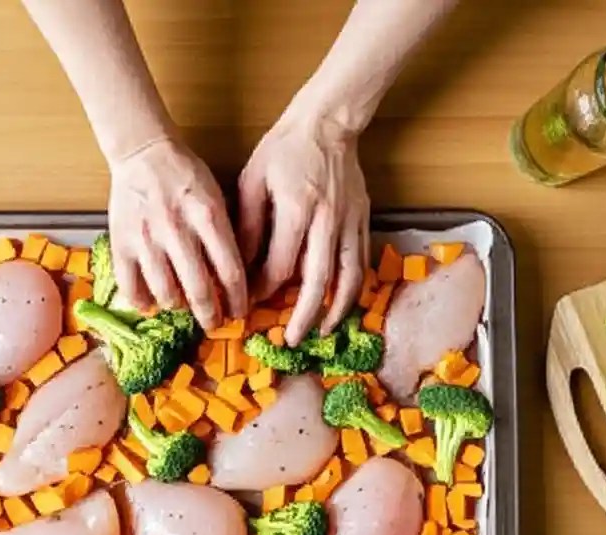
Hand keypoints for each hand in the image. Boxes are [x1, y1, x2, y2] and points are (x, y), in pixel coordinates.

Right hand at [108, 138, 246, 329]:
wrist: (143, 153)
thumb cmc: (185, 175)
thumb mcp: (217, 196)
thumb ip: (226, 235)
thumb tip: (237, 279)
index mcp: (208, 216)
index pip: (231, 271)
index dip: (239, 300)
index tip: (240, 312)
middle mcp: (177, 230)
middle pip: (199, 290)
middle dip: (211, 315)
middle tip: (215, 323)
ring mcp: (146, 238)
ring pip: (166, 293)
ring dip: (179, 307)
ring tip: (184, 306)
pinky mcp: (121, 242)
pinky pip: (130, 286)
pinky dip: (142, 301)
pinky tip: (151, 303)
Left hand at [238, 117, 369, 344]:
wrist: (327, 123)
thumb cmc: (284, 150)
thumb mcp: (253, 181)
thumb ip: (248, 225)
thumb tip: (242, 265)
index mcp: (296, 210)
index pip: (280, 265)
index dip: (264, 289)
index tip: (252, 302)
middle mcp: (327, 221)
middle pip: (318, 281)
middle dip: (304, 316)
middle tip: (290, 340)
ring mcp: (350, 222)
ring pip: (348, 277)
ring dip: (337, 310)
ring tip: (322, 332)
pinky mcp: (363, 219)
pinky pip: (361, 262)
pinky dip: (354, 288)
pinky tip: (343, 303)